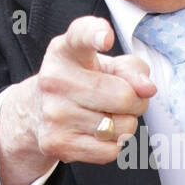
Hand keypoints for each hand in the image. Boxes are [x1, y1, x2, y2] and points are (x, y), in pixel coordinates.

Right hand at [0, 16, 155, 184]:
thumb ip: (132, 68)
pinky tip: (99, 133)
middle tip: (125, 99)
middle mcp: (54, 79)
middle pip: (123, 96)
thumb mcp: (105, 65)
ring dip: (126, 124)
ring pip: (121, 127)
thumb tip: (147, 88)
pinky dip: (114, 144)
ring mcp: (53, 114)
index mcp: (66, 51)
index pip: (80, 36)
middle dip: (136, 101)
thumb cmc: (82, 81)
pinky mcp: (56, 143)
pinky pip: (110, 150)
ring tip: (108, 115)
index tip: (105, 37)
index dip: (95, 34)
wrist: (37, 112)